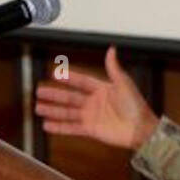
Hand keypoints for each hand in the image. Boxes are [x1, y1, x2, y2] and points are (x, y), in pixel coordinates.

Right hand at [35, 46, 157, 149]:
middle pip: (70, 97)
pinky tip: (48, 125)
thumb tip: (112, 49)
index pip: (81, 81)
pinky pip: (71, 128)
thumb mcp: (124, 84)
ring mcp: (92, 116)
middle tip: (39, 91)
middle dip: (54, 94)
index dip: (69, 77)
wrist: (140, 129)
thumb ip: (114, 68)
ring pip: (67, 112)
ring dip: (53, 110)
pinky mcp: (91, 130)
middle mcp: (95, 102)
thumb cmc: (136, 106)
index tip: (55, 73)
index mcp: (102, 89)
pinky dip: (59, 127)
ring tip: (38, 108)